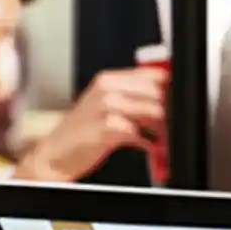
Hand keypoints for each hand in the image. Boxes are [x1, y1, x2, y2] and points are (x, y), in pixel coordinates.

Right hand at [14, 67, 167, 182]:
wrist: (54, 155)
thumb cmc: (80, 134)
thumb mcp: (103, 107)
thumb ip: (132, 98)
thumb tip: (167, 100)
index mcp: (108, 79)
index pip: (154, 74)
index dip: (170, 90)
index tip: (177, 105)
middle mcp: (107, 89)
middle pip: (158, 92)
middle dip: (170, 111)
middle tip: (171, 127)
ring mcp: (106, 107)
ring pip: (154, 111)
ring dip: (163, 129)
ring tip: (162, 139)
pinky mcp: (107, 128)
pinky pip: (141, 133)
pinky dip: (149, 143)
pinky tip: (147, 146)